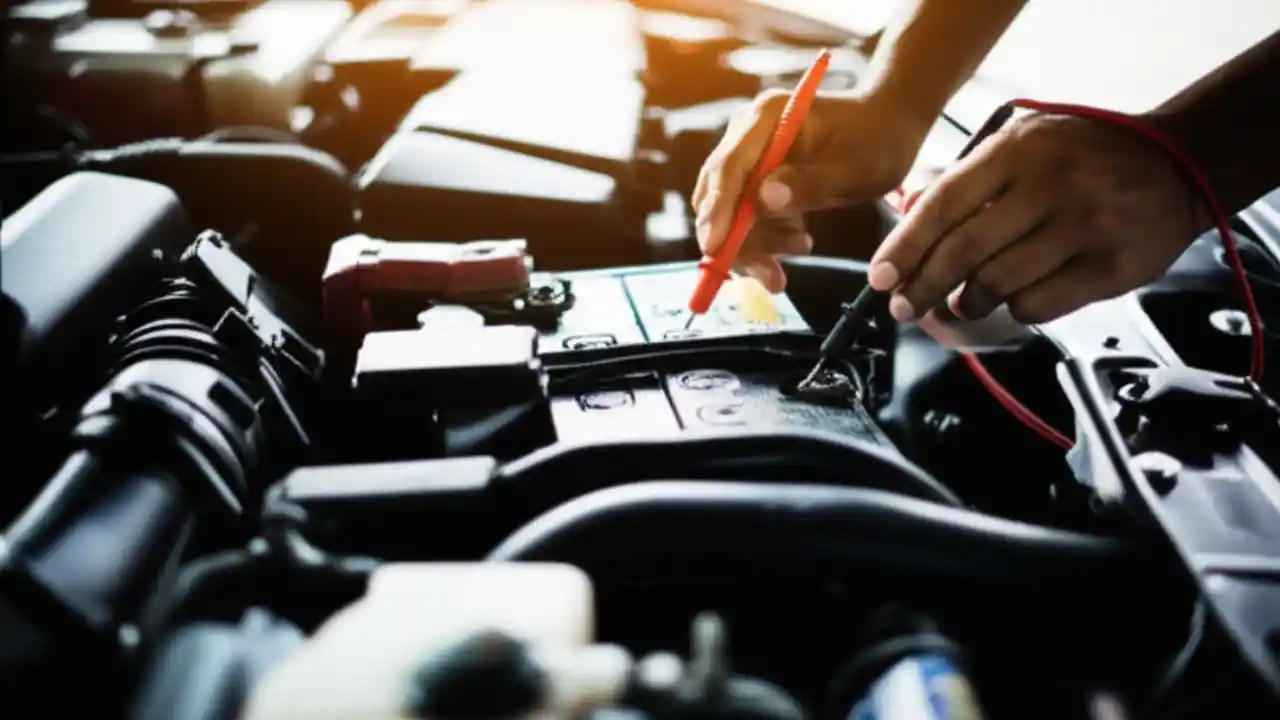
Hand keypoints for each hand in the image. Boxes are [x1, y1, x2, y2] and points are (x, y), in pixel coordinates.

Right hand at [692, 91, 928, 290]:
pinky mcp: (758, 175)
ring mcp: (750, 154)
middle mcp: (747, 133)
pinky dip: (767, 237)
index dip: (717, 210)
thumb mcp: (854, 169)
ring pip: (730, 210)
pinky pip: (748, 214)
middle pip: (719, 193)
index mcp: (767, 119)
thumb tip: (763, 200)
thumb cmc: (877, 142)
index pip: (728, 168)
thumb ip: (809, 184)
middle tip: (769, 276)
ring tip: (802, 248)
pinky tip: (800, 241)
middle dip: (737, 239)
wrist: (890, 125)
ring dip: (757, 243)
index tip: (715, 248)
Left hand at [867, 112, 1209, 325]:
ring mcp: (1085, 227)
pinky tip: (1015, 297)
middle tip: (903, 307)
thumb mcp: (1025, 144)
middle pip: (964, 252)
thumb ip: (968, 178)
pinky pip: (1038, 304)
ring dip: (968, 301)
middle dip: (923, 287)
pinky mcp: (1111, 267)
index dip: (905, 247)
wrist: (1177, 165)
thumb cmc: (1084, 157)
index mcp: (1018, 150)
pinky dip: (1015, 308)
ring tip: (962, 302)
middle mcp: (1050, 185)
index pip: (943, 205)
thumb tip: (906, 213)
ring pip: (997, 284)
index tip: (881, 277)